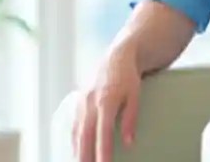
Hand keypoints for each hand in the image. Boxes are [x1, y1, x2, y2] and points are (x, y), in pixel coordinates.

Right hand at [72, 44, 142, 161]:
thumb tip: (128, 142)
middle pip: (85, 134)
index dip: (103, 150)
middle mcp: (90, 101)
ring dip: (77, 149)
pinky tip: (76, 150)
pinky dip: (74, 138)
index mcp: (105, 100)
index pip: (103, 131)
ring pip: (77, 129)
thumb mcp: (134, 96)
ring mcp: (82, 100)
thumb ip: (130, 119)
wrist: (117, 57)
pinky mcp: (79, 100)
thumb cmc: (128, 77)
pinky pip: (74, 123)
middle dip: (85, 154)